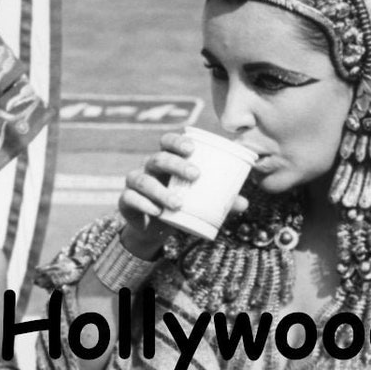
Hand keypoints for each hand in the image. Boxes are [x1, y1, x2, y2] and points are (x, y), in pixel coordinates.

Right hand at [118, 131, 247, 250]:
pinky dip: (143, 204)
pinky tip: (156, 211)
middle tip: (196, 175)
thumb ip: (220, 200)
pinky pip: (130, 198)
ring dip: (160, 190)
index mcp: (167, 160)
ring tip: (178, 203)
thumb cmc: (180, 205)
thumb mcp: (199, 201)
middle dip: (176, 164)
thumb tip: (244, 203)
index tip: (193, 148)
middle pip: (158, 158)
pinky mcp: (126, 201)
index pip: (167, 141)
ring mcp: (135, 183)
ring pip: (142, 179)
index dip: (177, 141)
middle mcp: (149, 168)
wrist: (154, 228)